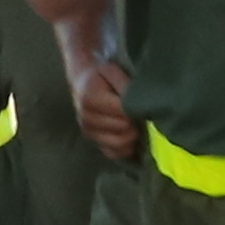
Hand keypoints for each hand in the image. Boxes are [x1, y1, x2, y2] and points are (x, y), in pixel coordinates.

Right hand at [73, 49, 139, 163]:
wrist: (83, 83)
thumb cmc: (101, 76)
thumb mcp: (112, 70)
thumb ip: (125, 84)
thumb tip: (138, 101)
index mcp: (90, 99)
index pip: (123, 111)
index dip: (136, 108)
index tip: (141, 102)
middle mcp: (86, 119)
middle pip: (123, 128)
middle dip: (135, 120)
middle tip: (140, 112)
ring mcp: (89, 133)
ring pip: (120, 143)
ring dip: (132, 135)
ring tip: (135, 123)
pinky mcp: (94, 143)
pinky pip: (114, 153)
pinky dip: (125, 147)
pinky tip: (129, 135)